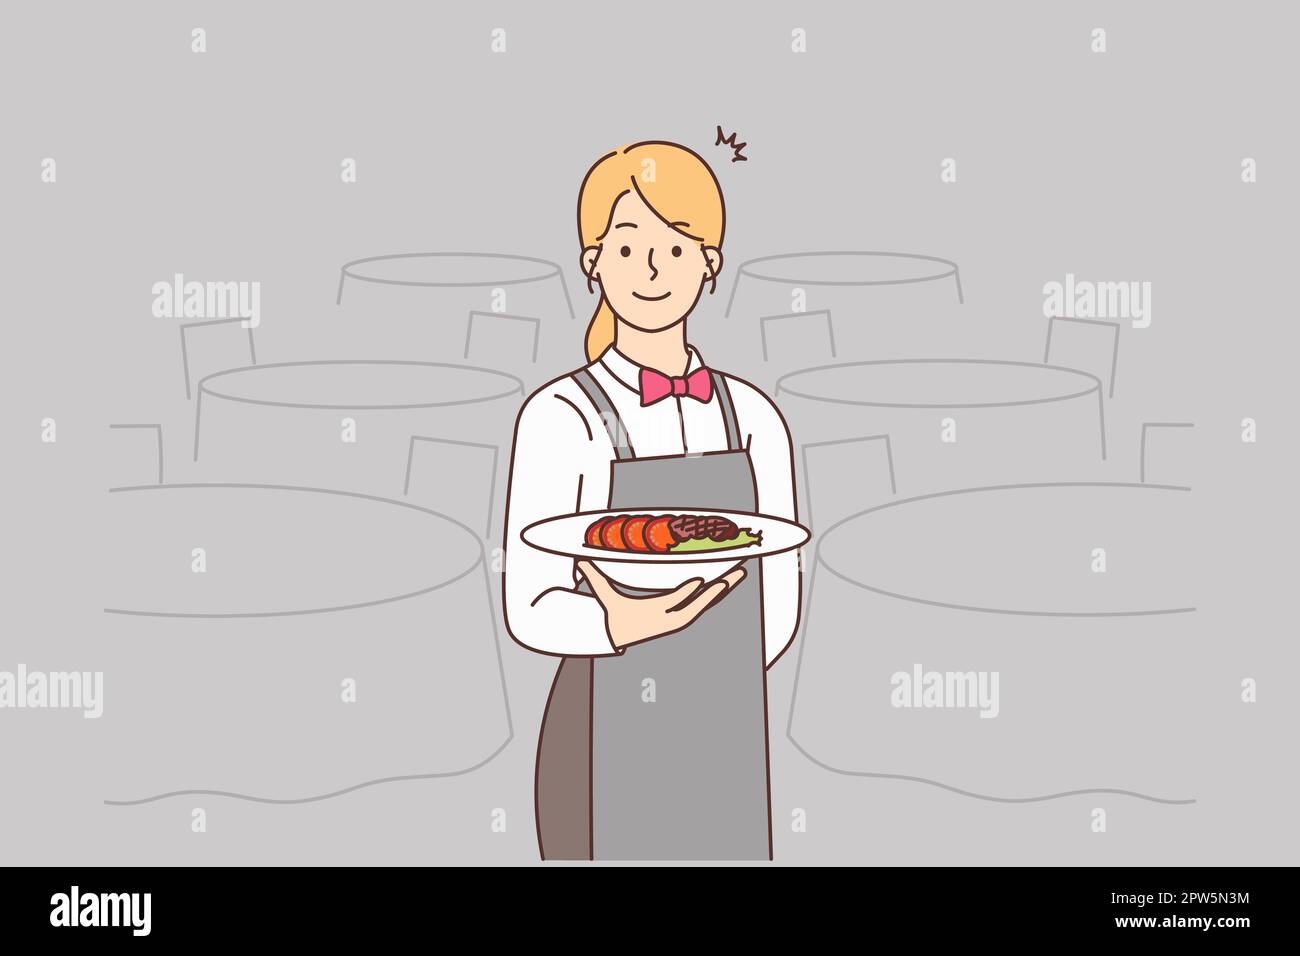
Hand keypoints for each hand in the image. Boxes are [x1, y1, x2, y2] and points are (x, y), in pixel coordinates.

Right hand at [576, 560, 746, 650]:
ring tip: (739, 574)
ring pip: (706, 603)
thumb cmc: (615, 615)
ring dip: (723, 589)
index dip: (686, 592)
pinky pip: (704, 604)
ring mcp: (679, 617)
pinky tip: (728, 583)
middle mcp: (671, 617)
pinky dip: (717, 593)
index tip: (699, 580)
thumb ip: (595, 579)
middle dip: (717, 590)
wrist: (617, 637)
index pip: (672, 602)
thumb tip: (580, 562)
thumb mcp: (606, 599)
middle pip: (699, 603)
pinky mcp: (683, 615)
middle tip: (734, 576)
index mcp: (652, 613)